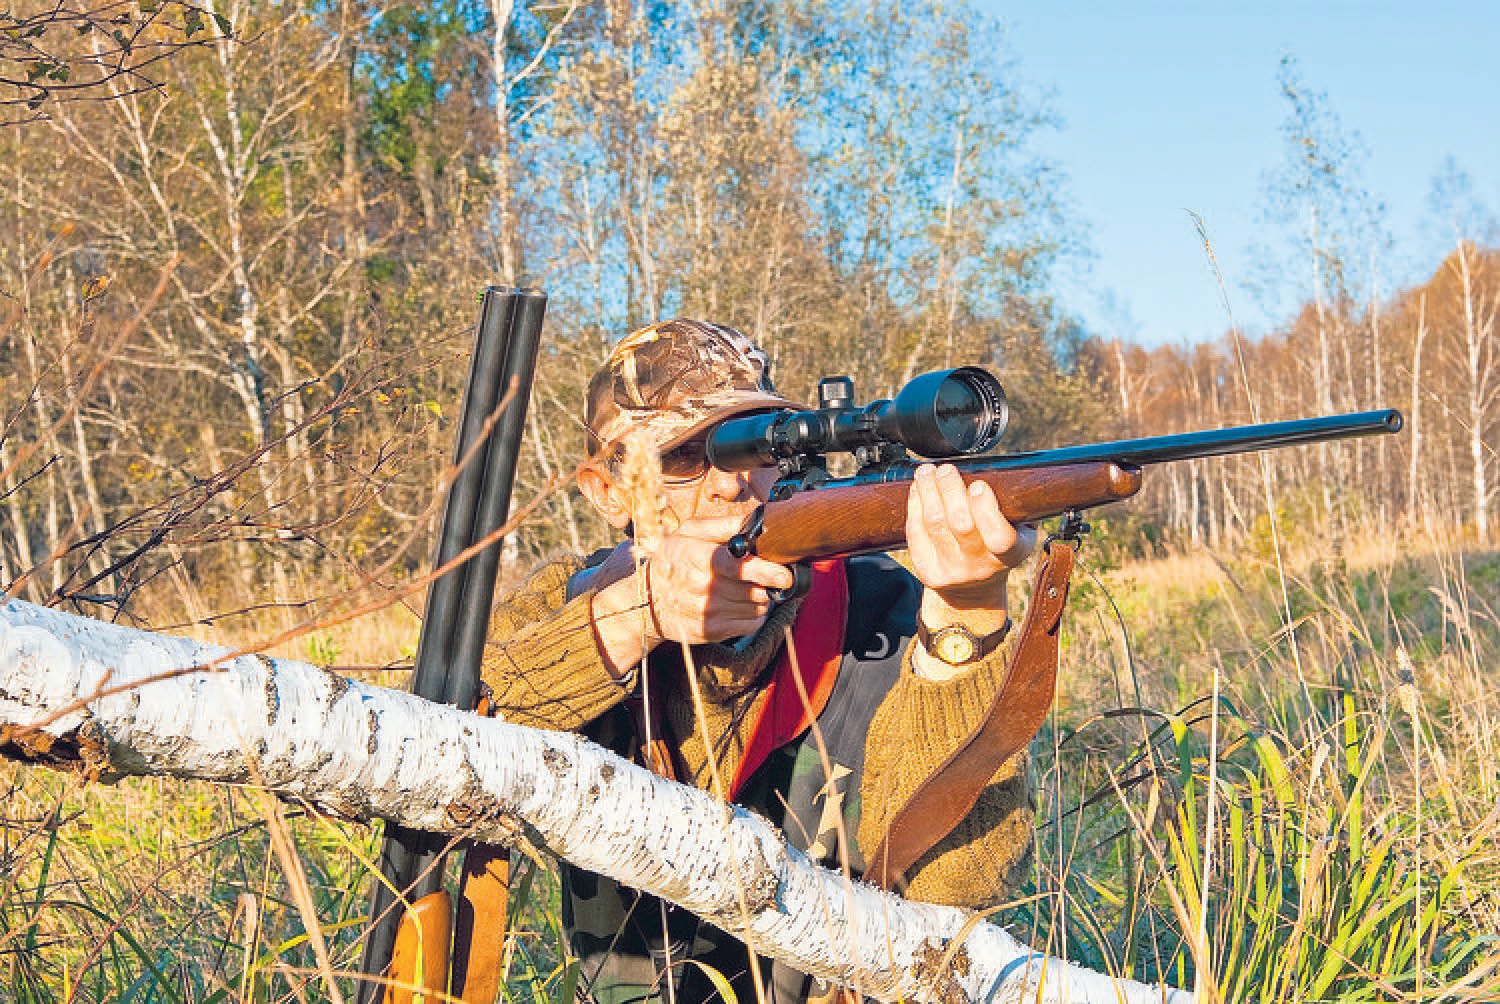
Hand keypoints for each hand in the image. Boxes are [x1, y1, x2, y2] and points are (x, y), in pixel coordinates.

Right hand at [590, 516, 792, 676]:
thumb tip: (759, 520)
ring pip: (757, 608)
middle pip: (755, 591)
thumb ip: (724, 526)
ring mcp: (708, 614)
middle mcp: (704, 589)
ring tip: (749, 587)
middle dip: (768, 582)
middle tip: (767, 574)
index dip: (766, 571)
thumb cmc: (671, 560)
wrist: (645, 600)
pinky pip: (750, 625)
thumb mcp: (689, 533)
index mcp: (699, 560)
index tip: (784, 574)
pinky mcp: (712, 632)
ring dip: (761, 597)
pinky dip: (754, 614)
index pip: (739, 568)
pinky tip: (741, 603)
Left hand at [907, 464, 1035, 664]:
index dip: (986, 509)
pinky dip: (915, 506)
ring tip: (927, 472)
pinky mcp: (928, 572)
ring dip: (928, 492)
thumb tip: (1007, 471)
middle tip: (946, 470)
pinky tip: (918, 489)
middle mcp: (980, 567)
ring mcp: (952, 572)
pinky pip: (916, 533)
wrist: (973, 590)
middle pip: (960, 524)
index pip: (1000, 537)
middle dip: (950, 491)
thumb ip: (1016, 508)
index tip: (978, 485)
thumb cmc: (996, 546)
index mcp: (1010, 555)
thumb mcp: (1018, 531)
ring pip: (935, 525)